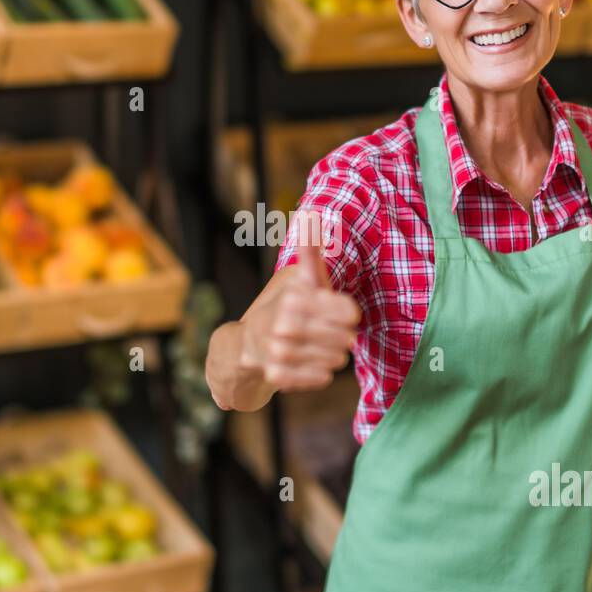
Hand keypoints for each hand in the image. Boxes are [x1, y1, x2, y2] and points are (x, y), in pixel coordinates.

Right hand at [239, 212, 360, 392]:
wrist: (244, 345)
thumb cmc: (283, 308)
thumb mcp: (298, 279)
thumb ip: (309, 252)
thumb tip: (311, 213)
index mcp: (293, 298)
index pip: (345, 311)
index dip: (348, 314)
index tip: (347, 314)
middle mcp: (282, 324)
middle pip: (342, 337)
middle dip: (343, 336)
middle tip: (339, 335)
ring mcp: (277, 351)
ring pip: (332, 359)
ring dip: (333, 355)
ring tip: (329, 350)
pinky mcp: (276, 376)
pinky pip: (318, 378)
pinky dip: (319, 373)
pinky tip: (317, 366)